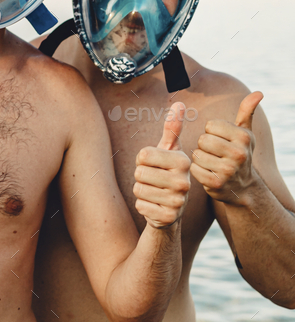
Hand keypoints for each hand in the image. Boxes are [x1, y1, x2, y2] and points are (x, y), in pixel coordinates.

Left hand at [133, 102, 190, 227]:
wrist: (172, 209)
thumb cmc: (167, 173)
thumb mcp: (169, 151)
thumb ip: (172, 128)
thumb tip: (179, 102)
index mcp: (183, 161)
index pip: (143, 155)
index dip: (143, 160)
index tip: (156, 165)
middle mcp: (184, 182)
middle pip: (139, 173)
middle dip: (141, 176)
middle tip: (154, 181)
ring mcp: (178, 202)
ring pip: (138, 190)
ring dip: (141, 192)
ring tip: (155, 193)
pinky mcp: (168, 218)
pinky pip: (140, 206)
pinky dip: (143, 207)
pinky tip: (155, 206)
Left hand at [190, 91, 262, 202]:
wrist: (243, 187)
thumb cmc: (240, 154)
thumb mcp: (245, 133)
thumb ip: (247, 112)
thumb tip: (258, 93)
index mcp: (243, 137)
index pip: (211, 125)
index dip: (212, 133)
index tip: (221, 141)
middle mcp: (238, 153)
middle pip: (202, 139)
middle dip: (204, 146)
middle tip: (215, 154)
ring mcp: (228, 170)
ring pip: (196, 154)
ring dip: (200, 158)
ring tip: (212, 163)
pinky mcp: (216, 183)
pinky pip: (194, 169)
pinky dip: (197, 171)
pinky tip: (208, 172)